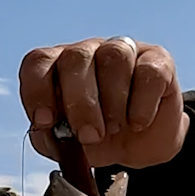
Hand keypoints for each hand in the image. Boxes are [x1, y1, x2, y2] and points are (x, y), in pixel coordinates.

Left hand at [20, 37, 188, 169]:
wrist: (142, 144)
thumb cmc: (100, 138)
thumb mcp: (69, 145)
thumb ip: (51, 137)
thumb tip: (46, 130)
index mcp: (58, 68)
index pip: (38, 63)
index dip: (36, 90)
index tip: (45, 121)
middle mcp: (88, 52)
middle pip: (75, 58)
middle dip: (80, 102)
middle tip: (90, 135)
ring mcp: (124, 50)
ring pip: (113, 58)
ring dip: (112, 101)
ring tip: (115, 129)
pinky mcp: (158, 61)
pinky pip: (148, 72)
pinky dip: (141, 104)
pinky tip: (138, 123)